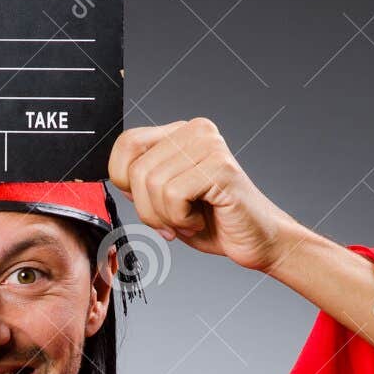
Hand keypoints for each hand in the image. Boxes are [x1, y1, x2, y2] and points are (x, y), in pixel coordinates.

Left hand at [107, 118, 303, 271]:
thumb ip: (141, 182)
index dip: (124, 181)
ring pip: (152, 184)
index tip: (149, 203)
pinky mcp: (220, 167)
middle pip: (136, 170)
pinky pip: (173, 195)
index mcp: (180, 133)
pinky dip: (181, 219)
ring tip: (190, 220)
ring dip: (166, 217)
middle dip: (146, 208)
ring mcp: (209, 145)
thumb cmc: (213, 222)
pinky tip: (201, 219)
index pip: (126, 144)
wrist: (258, 241)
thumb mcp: (164, 199)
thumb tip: (115, 176)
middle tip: (171, 221)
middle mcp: (195, 131)